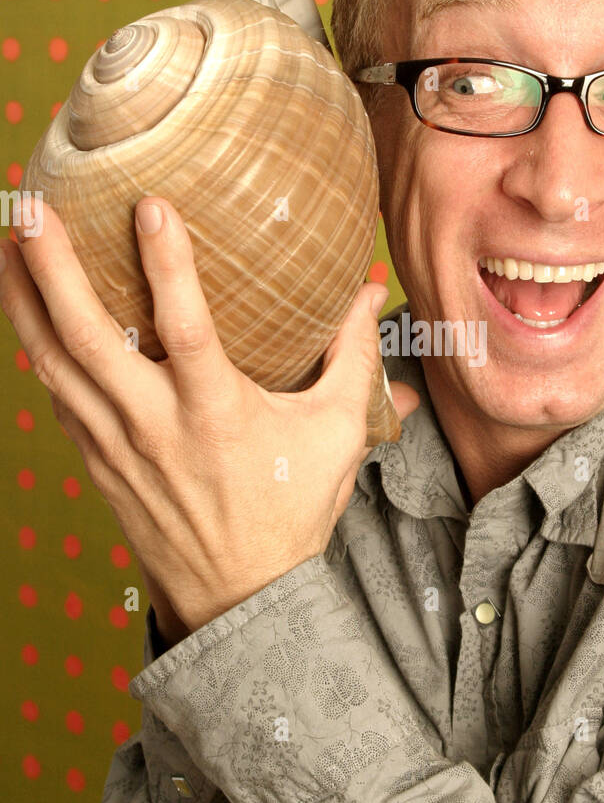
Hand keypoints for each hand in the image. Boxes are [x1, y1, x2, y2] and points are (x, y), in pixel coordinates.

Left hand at [0, 199, 418, 630]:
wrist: (239, 596)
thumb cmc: (291, 510)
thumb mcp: (337, 433)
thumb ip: (352, 355)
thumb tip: (369, 289)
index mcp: (218, 414)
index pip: (187, 328)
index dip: (167, 265)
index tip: (150, 205)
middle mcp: (156, 425)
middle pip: (90, 338)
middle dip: (51, 269)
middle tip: (28, 208)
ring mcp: (117, 445)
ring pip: (55, 363)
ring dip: (23, 301)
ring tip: (5, 240)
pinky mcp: (96, 462)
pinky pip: (56, 396)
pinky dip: (36, 350)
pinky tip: (25, 313)